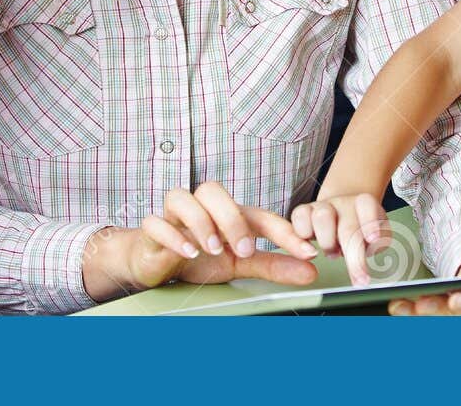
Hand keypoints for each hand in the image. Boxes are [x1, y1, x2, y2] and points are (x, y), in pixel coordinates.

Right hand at [81, 181, 318, 301]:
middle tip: (245, 249)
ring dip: (200, 221)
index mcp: (227, 214)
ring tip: (213, 248)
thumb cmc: (199, 255)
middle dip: (232, 218)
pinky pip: (155, 222)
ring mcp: (174, 217)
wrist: (154, 261)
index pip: (258, 214)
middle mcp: (201, 208)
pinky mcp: (151, 230)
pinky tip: (186, 251)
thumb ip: (272, 265)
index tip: (307, 251)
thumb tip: (309, 269)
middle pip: (212, 191)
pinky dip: (171, 235)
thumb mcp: (238, 264)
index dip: (284, 231)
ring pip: (182, 197)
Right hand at [290, 192, 387, 285]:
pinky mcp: (303, 212)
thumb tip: (374, 260)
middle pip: (348, 227)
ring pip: (322, 218)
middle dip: (354, 258)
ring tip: (334, 253)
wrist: (341, 214)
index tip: (373, 240)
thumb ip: (377, 244)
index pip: (367, 205)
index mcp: (363, 203)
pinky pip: (299, 218)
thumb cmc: (358, 229)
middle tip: (360, 279)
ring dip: (328, 243)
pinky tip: (310, 246)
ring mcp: (322, 206)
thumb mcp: (374, 236)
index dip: (370, 222)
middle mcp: (342, 203)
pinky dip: (303, 235)